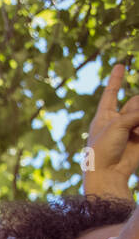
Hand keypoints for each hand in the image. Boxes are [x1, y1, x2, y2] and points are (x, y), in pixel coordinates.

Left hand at [85, 63, 138, 199]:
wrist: (108, 173)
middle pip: (135, 102)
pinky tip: (138, 136)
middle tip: (132, 121)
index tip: (119, 65)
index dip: (116, 79)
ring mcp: (129, 129)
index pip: (110, 93)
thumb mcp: (116, 126)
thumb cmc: (103, 149)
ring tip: (135, 132)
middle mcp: (117, 121)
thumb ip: (134, 114)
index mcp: (103, 116)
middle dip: (137, 107)